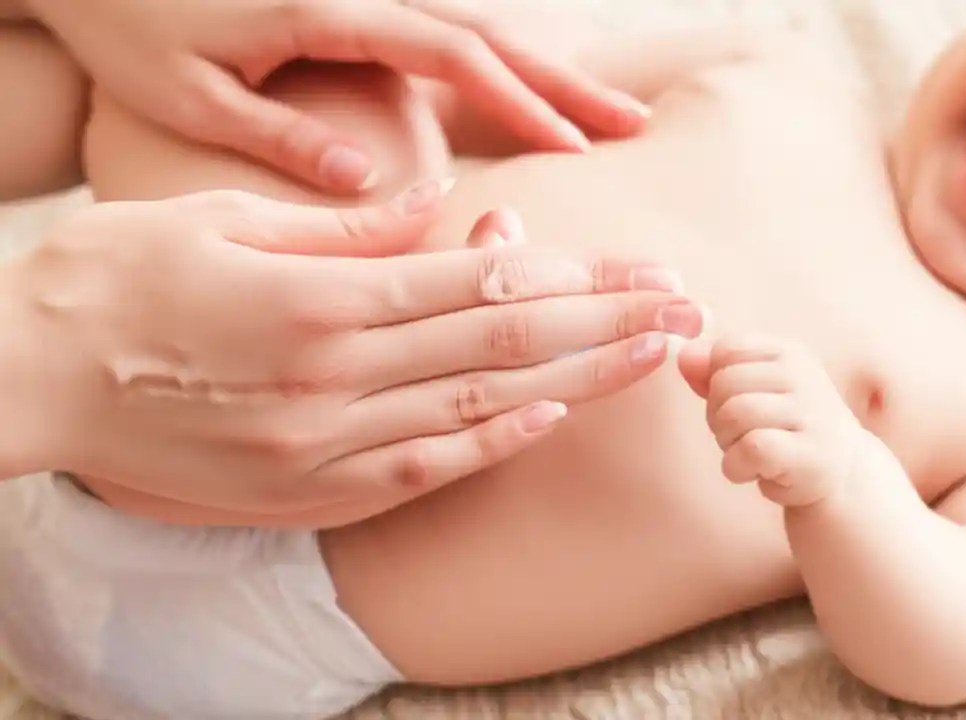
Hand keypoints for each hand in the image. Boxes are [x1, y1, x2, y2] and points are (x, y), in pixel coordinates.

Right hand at [5, 183, 698, 513]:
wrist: (25, 379)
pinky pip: (421, 470)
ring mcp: (322, 445)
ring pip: (478, 408)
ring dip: (576, 383)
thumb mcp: (225, 222)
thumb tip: (449, 213)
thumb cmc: (115, 282)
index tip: (647, 268)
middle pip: (502, 346)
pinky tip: (552, 417)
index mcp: (317, 302)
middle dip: (607, 327)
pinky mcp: (306, 491)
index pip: (482, 286)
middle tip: (689, 312)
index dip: (579, 277)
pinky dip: (492, 442)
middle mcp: (333, 380)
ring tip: (654, 360)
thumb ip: (350, 232)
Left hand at [27, 0, 648, 192]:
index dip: (518, 99)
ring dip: (545, 67)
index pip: (450, 50)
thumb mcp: (188, 92)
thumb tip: (370, 178)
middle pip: (488, 27)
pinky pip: (445, 27)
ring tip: (607, 112)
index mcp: (327, 8)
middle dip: (564, 78)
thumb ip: (281, 135)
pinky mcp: (353, 1)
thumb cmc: (123, 25)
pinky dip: (500, 60)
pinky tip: (532, 92)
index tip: (573, 146)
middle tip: (633, 123)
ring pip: (477, 22)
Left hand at [679, 335, 877, 506]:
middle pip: (724, 383)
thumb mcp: (750, 391)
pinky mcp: (810, 454)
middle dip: (717, 416)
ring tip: (748, 454)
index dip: (715, 382)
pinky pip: (751, 448)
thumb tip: (683, 355)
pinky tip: (753, 473)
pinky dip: (737, 466)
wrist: (839, 472)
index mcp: (788, 352)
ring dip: (726, 443)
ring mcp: (812, 413)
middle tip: (742, 436)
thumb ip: (712, 370)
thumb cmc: (783, 426)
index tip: (738, 404)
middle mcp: (804, 375)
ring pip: (734, 414)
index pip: (724, 350)